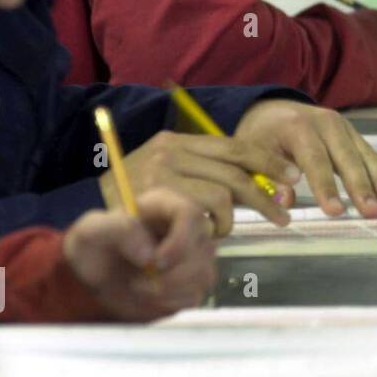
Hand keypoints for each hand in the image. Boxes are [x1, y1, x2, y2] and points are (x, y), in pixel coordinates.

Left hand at [63, 188, 216, 320]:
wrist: (92, 276)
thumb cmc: (94, 244)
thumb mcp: (92, 229)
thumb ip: (119, 229)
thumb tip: (149, 254)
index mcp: (166, 207)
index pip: (192, 215)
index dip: (181, 240)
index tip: (157, 262)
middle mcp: (187, 230)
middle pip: (205, 249)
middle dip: (172, 274)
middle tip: (137, 282)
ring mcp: (193, 258)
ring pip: (204, 275)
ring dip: (169, 290)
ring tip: (138, 289)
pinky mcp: (191, 284)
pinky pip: (195, 296)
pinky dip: (170, 303)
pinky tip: (148, 297)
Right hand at [100, 131, 299, 234]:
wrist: (85, 222)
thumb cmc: (131, 205)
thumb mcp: (166, 179)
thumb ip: (204, 175)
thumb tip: (256, 184)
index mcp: (178, 141)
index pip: (235, 145)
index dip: (268, 161)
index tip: (291, 176)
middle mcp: (171, 150)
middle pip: (237, 168)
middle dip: (266, 192)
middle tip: (284, 212)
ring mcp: (163, 172)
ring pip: (224, 192)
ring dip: (233, 217)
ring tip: (224, 230)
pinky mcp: (158, 196)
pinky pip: (205, 211)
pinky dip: (214, 226)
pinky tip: (205, 234)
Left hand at [235, 100, 376, 216]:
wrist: (272, 109)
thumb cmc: (260, 136)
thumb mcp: (251, 153)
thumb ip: (268, 175)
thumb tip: (286, 199)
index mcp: (299, 126)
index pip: (315, 160)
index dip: (326, 187)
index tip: (336, 211)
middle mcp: (328, 124)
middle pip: (348, 158)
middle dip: (362, 187)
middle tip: (374, 212)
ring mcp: (346, 129)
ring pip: (368, 157)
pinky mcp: (356, 137)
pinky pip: (375, 157)